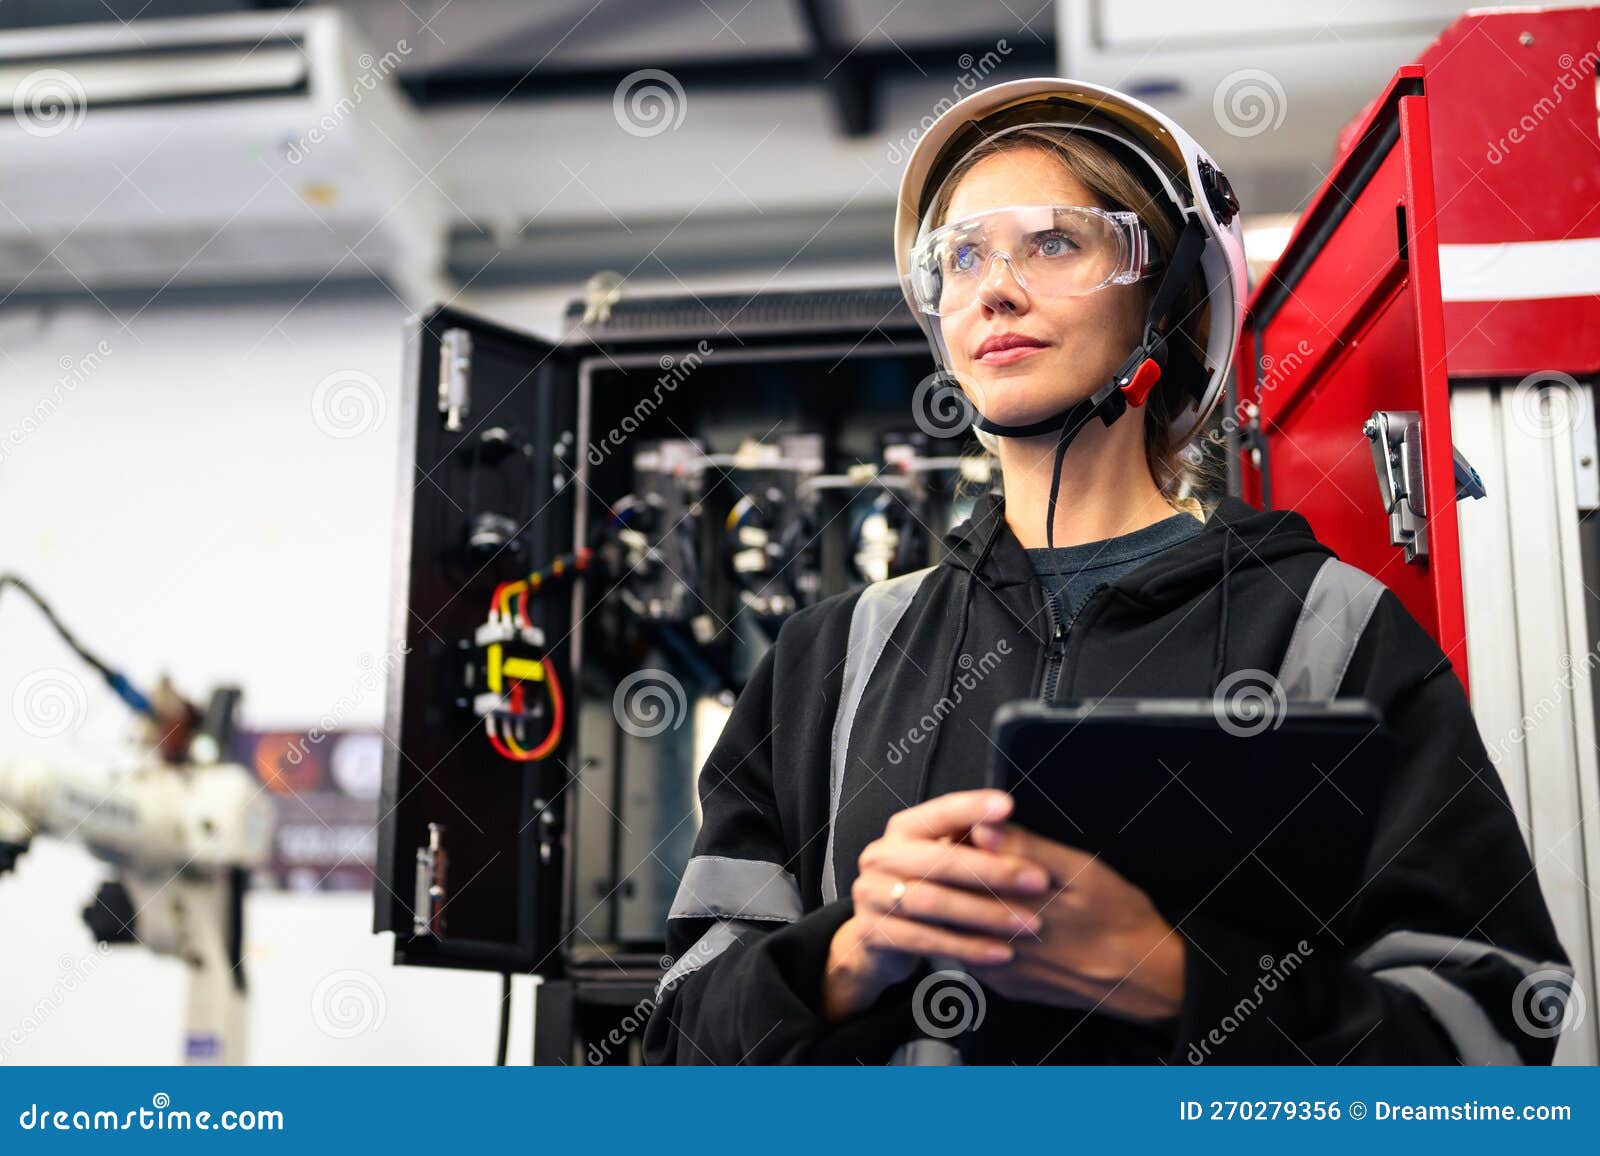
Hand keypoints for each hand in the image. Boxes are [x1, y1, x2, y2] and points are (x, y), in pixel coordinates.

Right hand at [822, 789, 1051, 1021]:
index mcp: (904, 829)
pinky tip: (1001, 952)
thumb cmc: (929, 889)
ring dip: (985, 914)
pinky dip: (967, 947)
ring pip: (933, 902)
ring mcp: (871, 894)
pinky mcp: (872, 932)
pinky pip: (925, 940)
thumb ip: (973, 841)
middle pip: (939, 860)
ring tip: (1027, 924)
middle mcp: (882, 855)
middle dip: (993, 870)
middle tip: (1038, 881)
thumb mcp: (948, 859)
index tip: (1007, 806)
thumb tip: (1001, 824)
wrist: (880, 939)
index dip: (972, 808)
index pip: (939, 812)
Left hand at [964, 821, 1185, 1023]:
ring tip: (975, 885)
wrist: (1143, 978)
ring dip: (957, 903)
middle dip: (951, 873)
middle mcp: (1003, 941)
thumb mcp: (1082, 871)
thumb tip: (981, 828)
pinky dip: (969, 932)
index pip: (963, 868)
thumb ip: (1027, 849)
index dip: (957, 845)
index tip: (962, 831)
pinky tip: (985, 917)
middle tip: (961, 852)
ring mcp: (1000, 968)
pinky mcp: (1004, 986)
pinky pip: (970, 954)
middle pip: (953, 900)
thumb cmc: (1119, 916)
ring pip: (956, 929)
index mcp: (1018, 905)